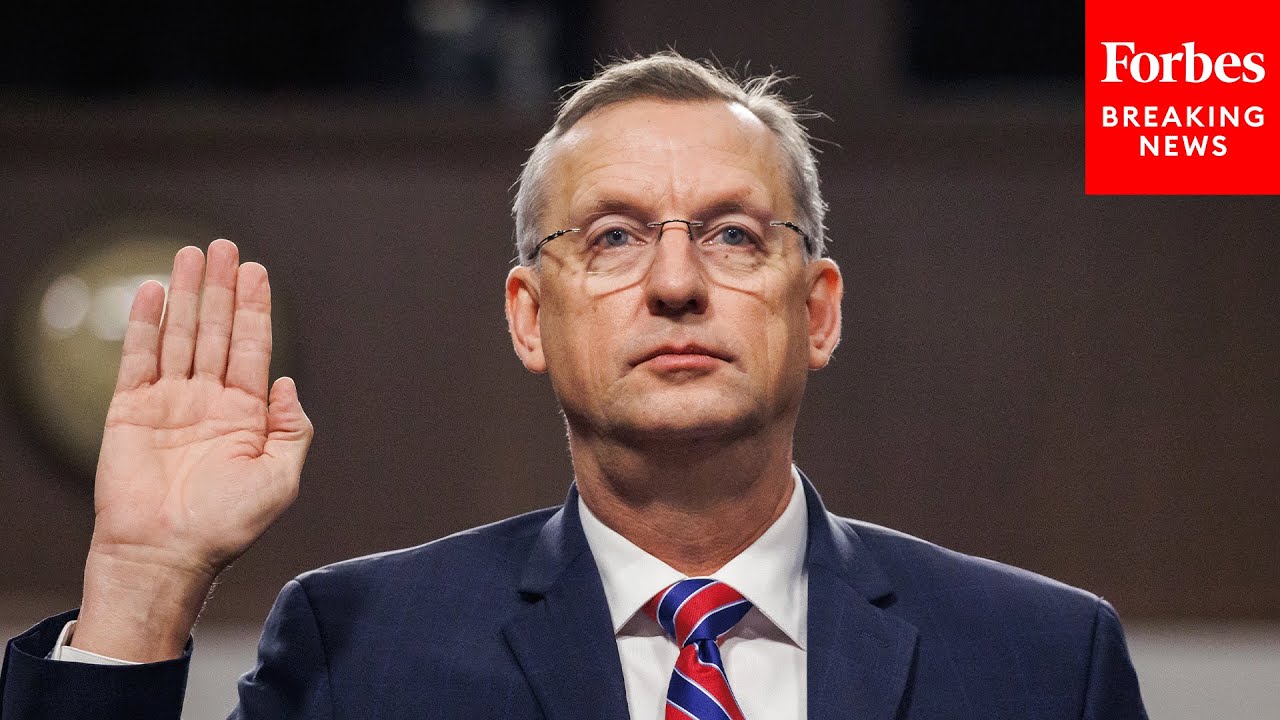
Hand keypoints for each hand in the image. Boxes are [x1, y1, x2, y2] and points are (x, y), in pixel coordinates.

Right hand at [71, 239, 312, 660]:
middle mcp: (209, 403)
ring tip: (192, 254)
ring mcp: (170, 404)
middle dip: (221, 289)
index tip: (256, 272)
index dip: (255, 309)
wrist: (165, 555)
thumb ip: (291, 429)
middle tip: (224, 247)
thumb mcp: (280, 479)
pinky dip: (145, 324)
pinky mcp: (131, 411)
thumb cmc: (226, 526)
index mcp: (246, 416)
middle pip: (217, 331)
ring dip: (187, 294)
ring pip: (180, 335)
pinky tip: (152, 292)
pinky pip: (139, 358)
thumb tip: (289, 381)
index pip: (253, 348)